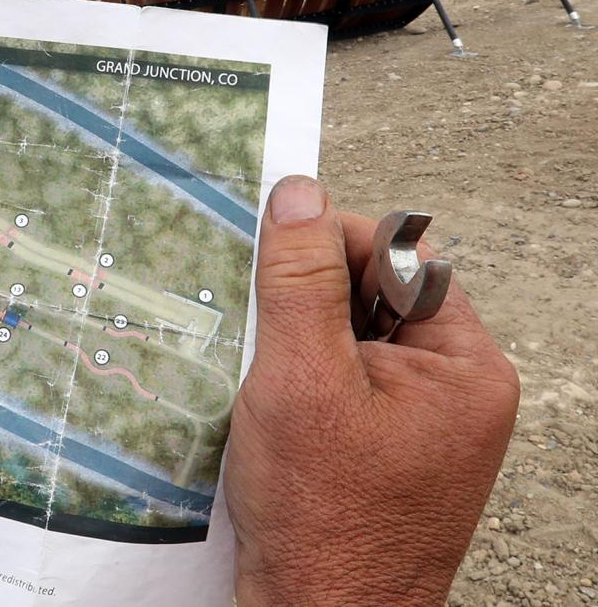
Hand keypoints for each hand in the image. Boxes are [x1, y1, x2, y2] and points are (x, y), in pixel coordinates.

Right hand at [225, 176, 518, 605]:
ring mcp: (417, 420)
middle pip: (373, 295)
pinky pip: (338, 379)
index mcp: (463, 366)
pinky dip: (294, 375)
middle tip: (254, 314)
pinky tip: (261, 396)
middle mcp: (451, 389)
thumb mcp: (301, 379)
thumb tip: (299, 196)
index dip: (331, 241)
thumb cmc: (324, 522)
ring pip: (348, 337)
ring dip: (295, 337)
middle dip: (306, 297)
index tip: (270, 240)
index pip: (399, 258)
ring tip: (256, 367)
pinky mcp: (381, 443)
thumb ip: (301, 281)